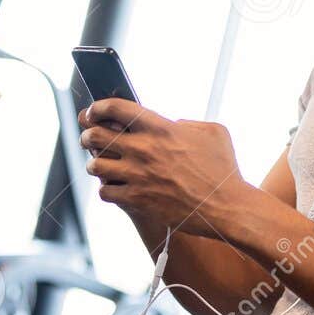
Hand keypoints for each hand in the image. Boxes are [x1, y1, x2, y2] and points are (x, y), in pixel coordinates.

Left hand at [77, 99, 250, 236]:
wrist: (226, 207)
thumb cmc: (223, 170)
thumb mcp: (213, 132)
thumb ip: (188, 123)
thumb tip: (172, 124)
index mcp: (160, 127)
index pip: (115, 108)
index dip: (98, 107)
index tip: (92, 111)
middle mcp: (143, 149)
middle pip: (96, 136)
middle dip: (87, 135)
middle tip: (88, 138)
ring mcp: (138, 175)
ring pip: (96, 166)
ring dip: (95, 164)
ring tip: (99, 165)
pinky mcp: (137, 200)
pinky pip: (105, 192)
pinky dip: (106, 189)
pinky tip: (113, 188)